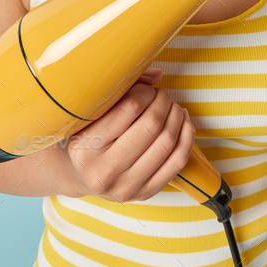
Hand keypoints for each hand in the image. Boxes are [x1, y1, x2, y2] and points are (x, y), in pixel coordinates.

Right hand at [66, 66, 195, 201]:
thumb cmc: (87, 135)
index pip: (129, 108)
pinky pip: (178, 161)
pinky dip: (186, 136)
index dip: (145, 91)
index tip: (146, 89)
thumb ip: (123, 89)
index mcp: (86, 147)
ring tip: (171, 106)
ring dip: (176, 116)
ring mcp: (127, 186)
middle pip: (152, 125)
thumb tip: (158, 74)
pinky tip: (183, 121)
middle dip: (163, 102)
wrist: (80, 175)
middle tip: (161, 95)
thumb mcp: (93, 112)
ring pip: (167, 142)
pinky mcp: (145, 192)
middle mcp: (105, 171)